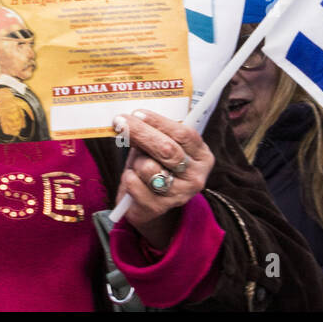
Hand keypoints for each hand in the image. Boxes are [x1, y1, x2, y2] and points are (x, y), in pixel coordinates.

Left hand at [114, 110, 213, 248]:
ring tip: (137, 165)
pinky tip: (132, 179)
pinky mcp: (158, 208)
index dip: (158, 122)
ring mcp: (179, 195)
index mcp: (202, 156)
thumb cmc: (155, 166)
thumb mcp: (159, 147)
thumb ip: (153, 133)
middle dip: (140, 133)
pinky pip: (135, 185)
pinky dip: (128, 178)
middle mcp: (195, 177)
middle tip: (120, 122)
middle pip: (167, 149)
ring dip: (136, 161)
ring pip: (149, 167)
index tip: (137, 113)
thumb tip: (131, 119)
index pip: (184, 134)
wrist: (149, 204)